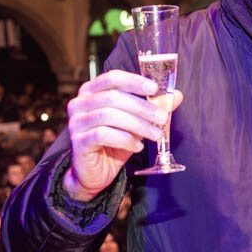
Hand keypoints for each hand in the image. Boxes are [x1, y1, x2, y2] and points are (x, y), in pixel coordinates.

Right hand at [63, 70, 176, 201]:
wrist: (95, 173)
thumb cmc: (114, 143)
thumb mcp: (136, 122)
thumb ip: (152, 107)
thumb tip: (176, 96)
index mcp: (91, 91)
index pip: (112, 78)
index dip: (134, 81)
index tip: (155, 88)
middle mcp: (79, 103)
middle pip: (113, 97)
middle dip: (142, 107)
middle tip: (163, 118)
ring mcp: (76, 122)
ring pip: (109, 116)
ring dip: (137, 125)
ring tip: (155, 135)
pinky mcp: (78, 142)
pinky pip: (103, 135)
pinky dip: (124, 140)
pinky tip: (137, 146)